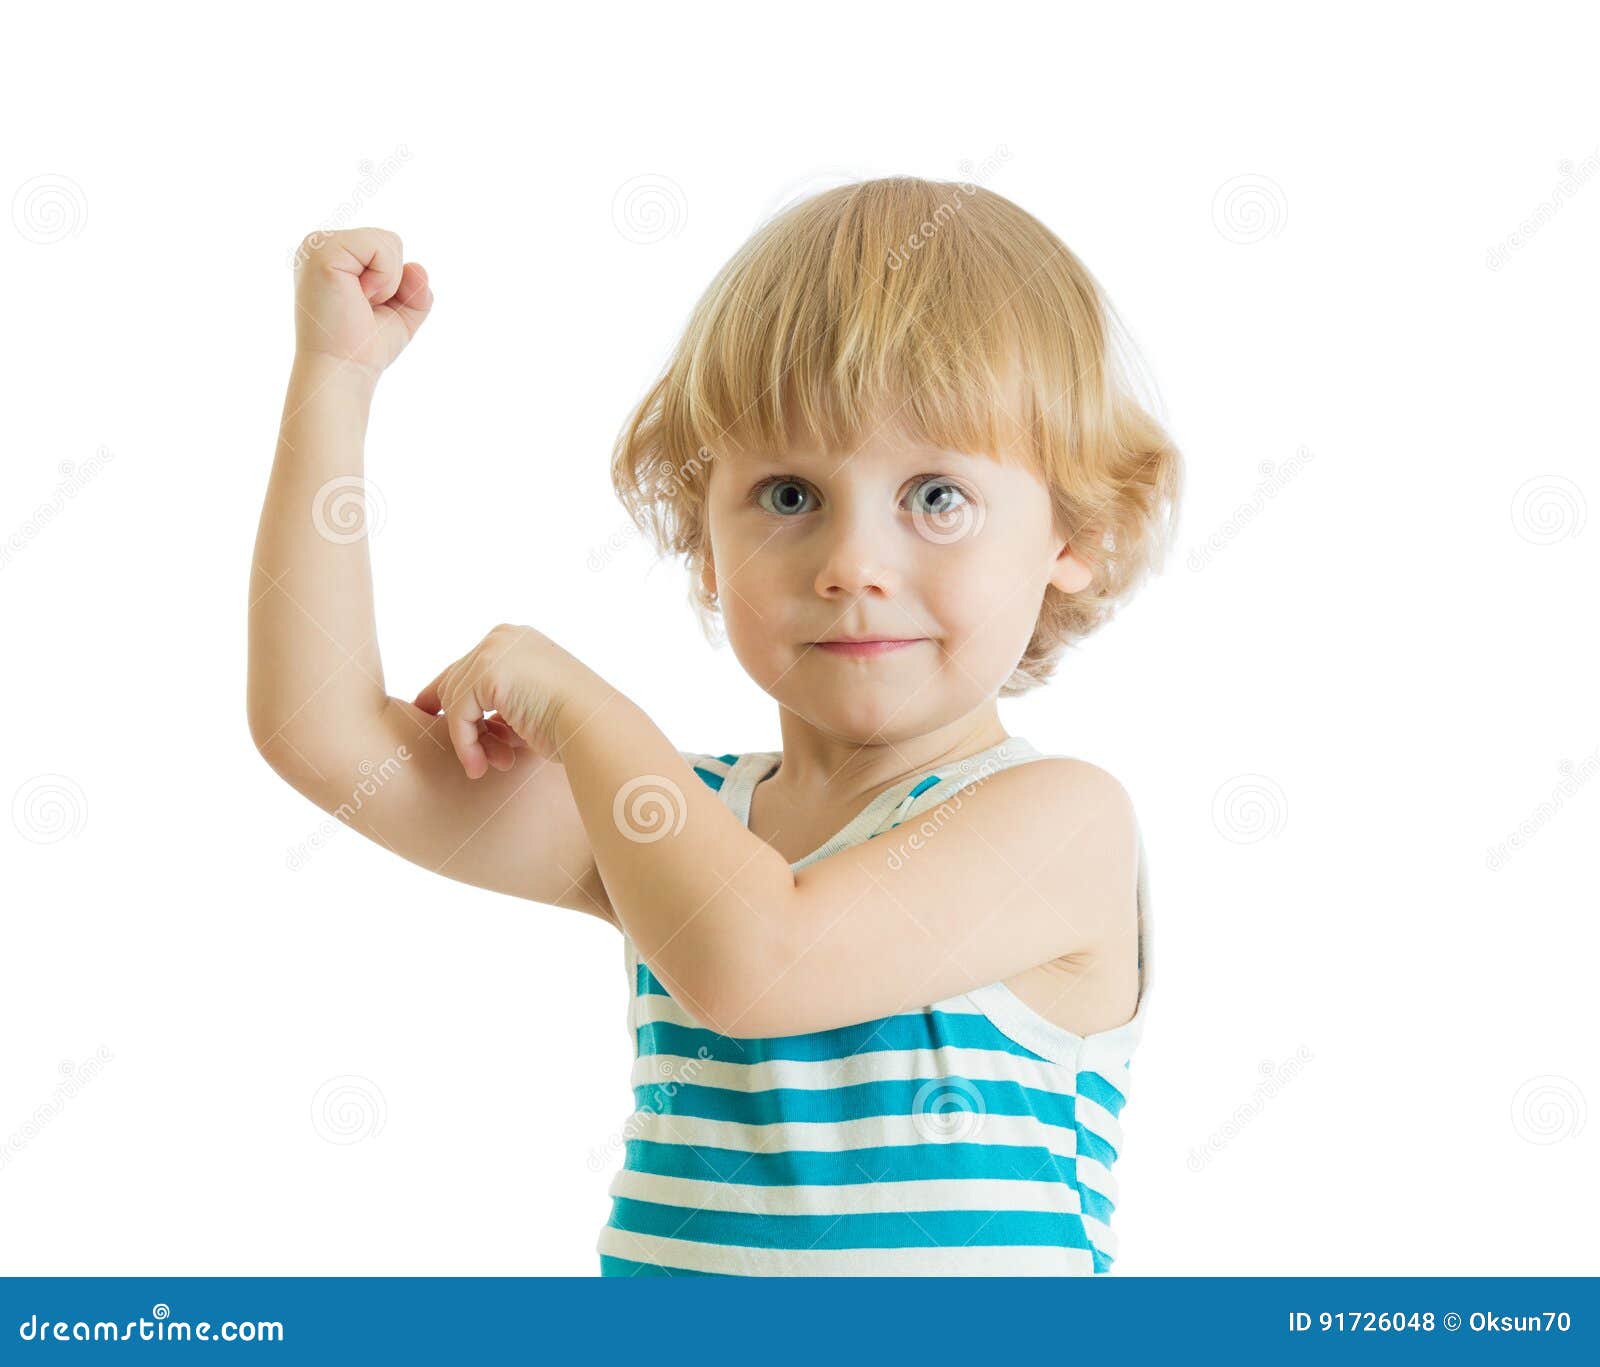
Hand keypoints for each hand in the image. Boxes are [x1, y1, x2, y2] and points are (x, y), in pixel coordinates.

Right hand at [293, 227, 432, 380]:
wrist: (344, 369)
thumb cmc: (365, 345)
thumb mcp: (402, 312)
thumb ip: (416, 286)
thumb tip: (416, 267)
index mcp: (334, 254)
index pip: (385, 246)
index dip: (392, 281)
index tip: (365, 305)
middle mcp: (321, 244)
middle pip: (389, 240)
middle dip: (391, 280)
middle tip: (362, 306)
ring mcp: (318, 245)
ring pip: (388, 241)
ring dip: (387, 281)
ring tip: (358, 301)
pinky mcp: (323, 253)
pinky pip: (380, 247)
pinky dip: (383, 278)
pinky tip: (358, 296)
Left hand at [411, 624, 596, 778]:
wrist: (595, 725)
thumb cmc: (575, 725)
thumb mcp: (531, 707)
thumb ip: (502, 707)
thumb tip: (475, 725)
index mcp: (517, 640)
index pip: (470, 668)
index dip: (451, 697)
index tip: (430, 716)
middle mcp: (502, 638)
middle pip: (457, 682)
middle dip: (467, 728)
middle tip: (480, 761)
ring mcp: (493, 651)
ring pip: (455, 700)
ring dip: (469, 741)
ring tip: (489, 767)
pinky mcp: (486, 673)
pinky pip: (458, 715)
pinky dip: (465, 744)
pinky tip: (479, 766)